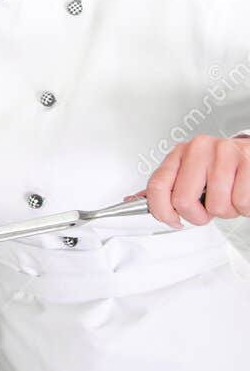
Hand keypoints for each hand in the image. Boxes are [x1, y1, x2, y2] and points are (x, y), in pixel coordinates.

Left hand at [134, 134, 249, 228]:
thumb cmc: (222, 167)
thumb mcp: (190, 172)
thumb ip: (166, 187)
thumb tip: (133, 201)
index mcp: (180, 153)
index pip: (157, 186)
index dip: (161, 211)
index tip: (172, 220)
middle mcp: (199, 150)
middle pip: (183, 201)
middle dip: (198, 216)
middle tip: (208, 209)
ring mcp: (225, 154)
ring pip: (217, 206)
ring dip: (226, 211)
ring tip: (230, 197)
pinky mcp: (249, 162)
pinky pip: (242, 203)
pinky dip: (245, 208)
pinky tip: (244, 192)